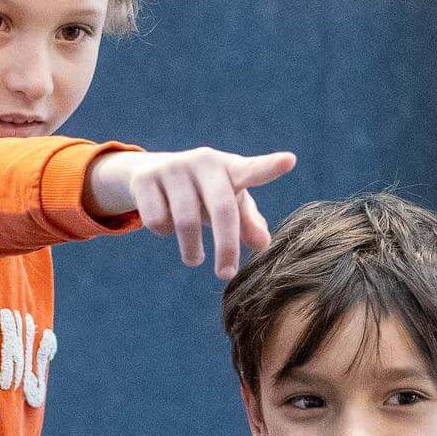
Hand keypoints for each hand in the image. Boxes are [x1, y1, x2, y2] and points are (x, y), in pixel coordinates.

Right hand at [88, 146, 296, 277]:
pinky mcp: (146, 178)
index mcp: (230, 167)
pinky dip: (164, 233)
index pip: (252, 169)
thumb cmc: (204, 193)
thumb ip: (248, 223)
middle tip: (226, 274)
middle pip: (221, 209)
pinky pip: (158, 221)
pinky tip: (167, 227)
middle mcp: (203, 162)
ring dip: (191, 249)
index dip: (270, 167)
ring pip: (185, 221)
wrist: (152, 173)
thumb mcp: (228, 204)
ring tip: (194, 259)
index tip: (290, 161)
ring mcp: (173, 167)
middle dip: (226, 247)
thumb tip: (263, 244)